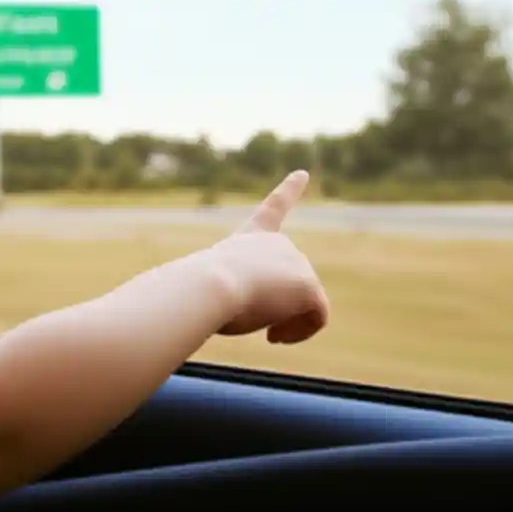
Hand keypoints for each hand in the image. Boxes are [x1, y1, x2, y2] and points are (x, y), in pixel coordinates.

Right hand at [208, 170, 328, 343]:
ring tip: (259, 328)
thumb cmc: (196, 291)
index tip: (302, 174)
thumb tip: (224, 307)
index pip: (273, 210)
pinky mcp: (309, 286)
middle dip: (276, 307)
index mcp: (249, 238)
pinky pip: (316, 318)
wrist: (208, 287)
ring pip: (302, 305)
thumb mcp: (208, 287)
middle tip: (250, 319)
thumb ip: (225, 290)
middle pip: (288, 284)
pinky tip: (274, 337)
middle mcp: (277, 244)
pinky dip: (301, 332)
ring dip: (284, 321)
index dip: (288, 191)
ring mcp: (297, 262)